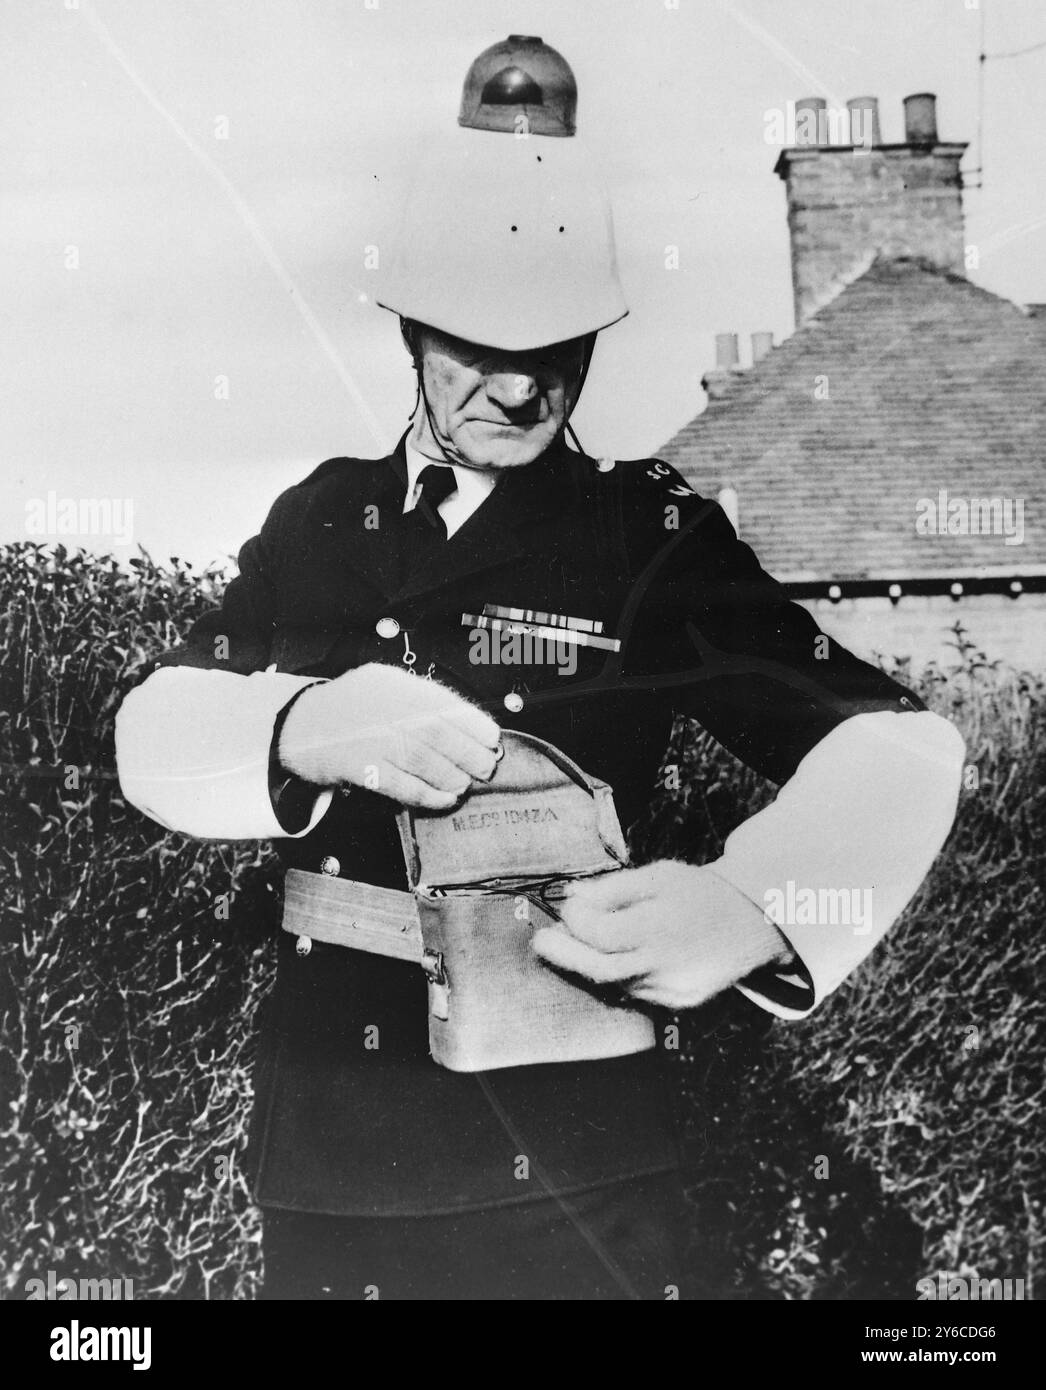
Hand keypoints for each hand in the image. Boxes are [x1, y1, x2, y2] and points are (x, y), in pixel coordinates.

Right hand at [278, 663, 500, 809]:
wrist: (299, 725)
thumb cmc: (352, 709)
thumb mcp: (385, 687)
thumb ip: (421, 701)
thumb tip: (469, 726)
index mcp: (395, 685)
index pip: (444, 703)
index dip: (474, 724)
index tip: (492, 739)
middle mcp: (382, 708)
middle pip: (437, 732)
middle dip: (469, 754)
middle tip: (486, 767)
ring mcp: (368, 737)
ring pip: (422, 759)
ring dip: (451, 776)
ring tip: (465, 784)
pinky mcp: (357, 766)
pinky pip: (400, 784)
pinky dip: (427, 794)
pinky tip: (444, 798)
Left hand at [532, 860, 789, 1009]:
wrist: (753, 926)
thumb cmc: (701, 893)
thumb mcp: (660, 876)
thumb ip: (613, 888)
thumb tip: (571, 896)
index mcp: (659, 927)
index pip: (599, 933)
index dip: (576, 919)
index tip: (570, 905)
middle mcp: (663, 965)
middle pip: (598, 969)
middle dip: (563, 955)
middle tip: (541, 941)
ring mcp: (670, 990)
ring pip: (614, 983)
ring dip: (588, 964)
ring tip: (575, 943)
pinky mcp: (677, 1003)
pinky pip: (634, 992)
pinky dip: (615, 976)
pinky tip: (611, 957)